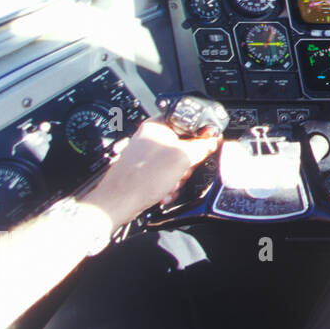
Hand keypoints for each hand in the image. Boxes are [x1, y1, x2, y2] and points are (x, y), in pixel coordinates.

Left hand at [81, 119, 220, 226]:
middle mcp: (150, 138)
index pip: (189, 124)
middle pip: (184, 146)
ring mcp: (146, 155)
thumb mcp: (182, 158)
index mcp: (157, 126)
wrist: (117, 203)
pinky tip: (163, 190)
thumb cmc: (140, 179)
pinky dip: (168, 184)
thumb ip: (201, 146)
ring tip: (169, 183)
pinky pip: (166, 174)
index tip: (203, 149)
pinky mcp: (144, 171)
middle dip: (186, 164)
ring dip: (178, 177)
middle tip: (181, 171)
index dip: (200, 138)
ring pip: (176, 163)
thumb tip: (212, 141)